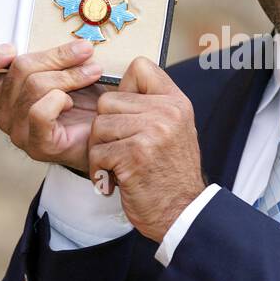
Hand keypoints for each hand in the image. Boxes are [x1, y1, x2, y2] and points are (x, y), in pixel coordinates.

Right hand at [0, 39, 109, 173]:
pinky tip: (73, 102)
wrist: (107, 134)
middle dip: (58, 56)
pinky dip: (61, 99)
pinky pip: (41, 111)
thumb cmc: (86, 103)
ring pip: (35, 86)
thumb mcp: (65, 70)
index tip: (11, 49)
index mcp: (3, 94)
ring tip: (91, 73)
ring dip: (70, 75)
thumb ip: (55, 56)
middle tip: (84, 52)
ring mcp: (19, 132)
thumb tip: (72, 41)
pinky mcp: (38, 145)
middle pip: (19, 69)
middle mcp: (5, 114)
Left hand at [88, 56, 205, 241]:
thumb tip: (121, 86)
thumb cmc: (171, 175)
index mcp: (176, 102)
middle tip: (119, 150)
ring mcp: (152, 132)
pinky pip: (97, 151)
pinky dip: (99, 170)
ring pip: (99, 125)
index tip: (129, 116)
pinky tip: (114, 181)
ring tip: (117, 166)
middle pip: (108, 100)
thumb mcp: (175, 130)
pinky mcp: (134, 155)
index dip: (125, 89)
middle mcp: (167, 112)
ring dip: (100, 151)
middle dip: (106, 128)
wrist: (182, 212)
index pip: (139, 67)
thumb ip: (153, 106)